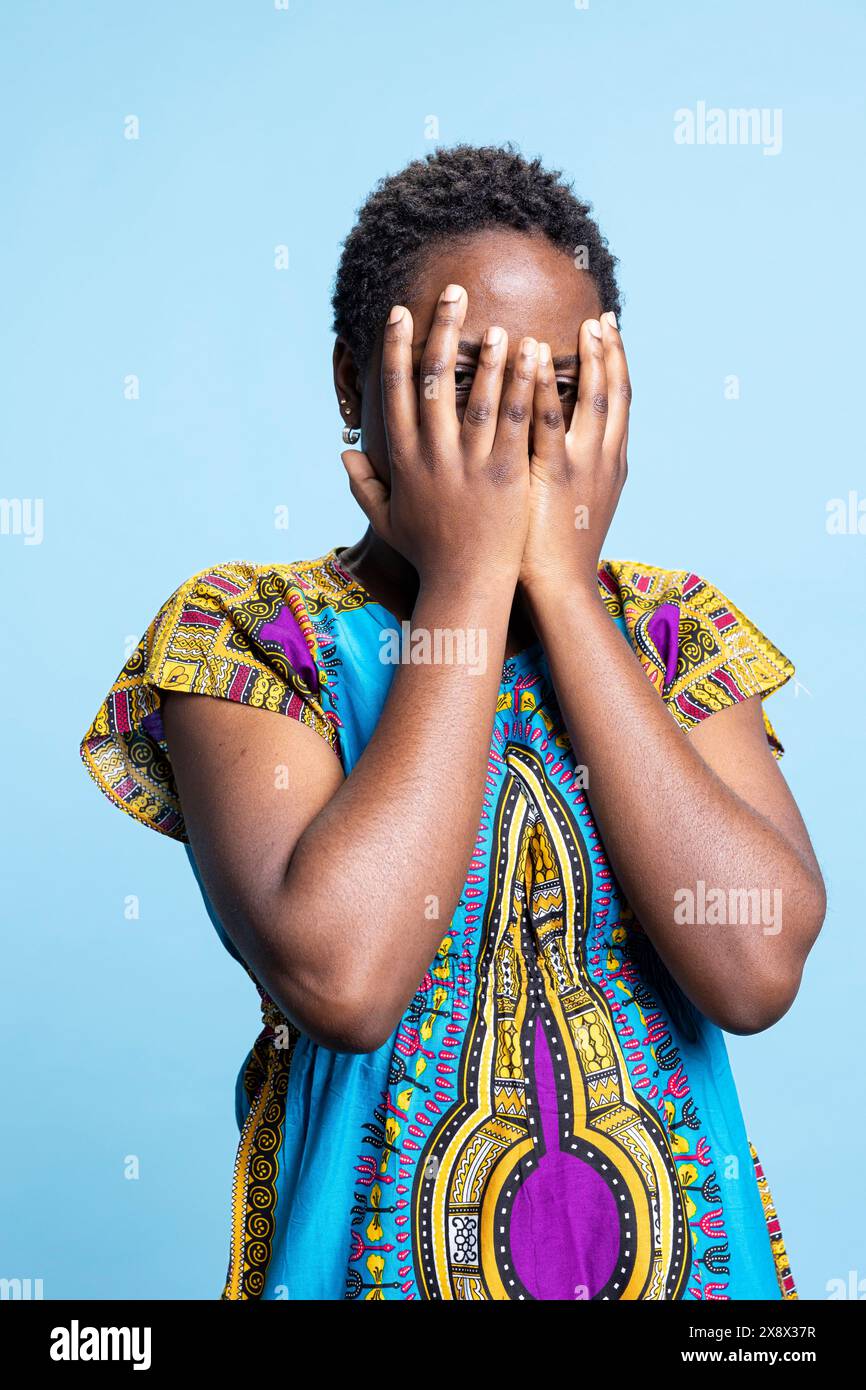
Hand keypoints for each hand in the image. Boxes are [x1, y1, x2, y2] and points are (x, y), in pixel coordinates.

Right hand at [341, 284, 538, 590]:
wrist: (466, 587)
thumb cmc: (430, 555)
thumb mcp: (387, 521)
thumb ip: (363, 485)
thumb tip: (343, 452)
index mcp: (405, 460)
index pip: (397, 391)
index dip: (397, 348)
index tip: (401, 314)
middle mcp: (433, 456)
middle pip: (432, 381)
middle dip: (440, 331)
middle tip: (452, 292)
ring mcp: (469, 464)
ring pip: (475, 396)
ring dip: (485, 354)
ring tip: (495, 321)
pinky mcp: (505, 474)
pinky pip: (514, 420)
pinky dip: (520, 384)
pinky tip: (531, 355)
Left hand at [520, 311, 629, 595]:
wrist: (559, 588)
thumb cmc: (558, 549)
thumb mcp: (578, 501)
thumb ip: (577, 466)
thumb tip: (569, 440)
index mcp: (612, 463)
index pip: (619, 402)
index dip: (617, 364)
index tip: (610, 330)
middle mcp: (604, 459)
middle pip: (614, 393)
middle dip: (611, 353)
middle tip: (602, 318)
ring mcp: (582, 466)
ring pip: (591, 400)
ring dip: (588, 360)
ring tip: (582, 327)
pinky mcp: (554, 475)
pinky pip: (548, 421)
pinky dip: (543, 386)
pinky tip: (533, 359)